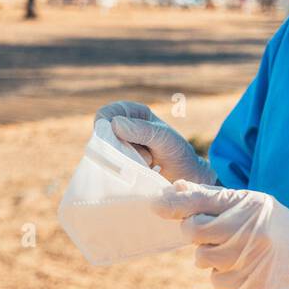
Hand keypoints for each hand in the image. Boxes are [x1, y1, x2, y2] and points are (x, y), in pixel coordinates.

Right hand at [94, 101, 217, 185]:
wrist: (185, 176)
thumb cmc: (177, 152)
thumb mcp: (164, 138)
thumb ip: (143, 130)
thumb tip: (115, 124)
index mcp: (132, 113)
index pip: (106, 113)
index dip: (106, 126)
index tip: (118, 140)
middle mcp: (123, 128)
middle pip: (103, 136)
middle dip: (122, 148)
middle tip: (146, 156)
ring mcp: (120, 147)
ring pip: (107, 153)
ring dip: (127, 161)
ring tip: (149, 163)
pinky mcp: (120, 164)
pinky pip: (111, 167)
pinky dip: (126, 171)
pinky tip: (144, 171)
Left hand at [153, 180, 288, 288]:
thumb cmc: (280, 230)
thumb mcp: (255, 206)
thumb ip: (215, 199)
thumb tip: (174, 189)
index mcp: (250, 206)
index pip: (202, 200)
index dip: (174, 202)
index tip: (157, 203)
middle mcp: (247, 231)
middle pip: (193, 231)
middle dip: (194, 231)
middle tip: (210, 232)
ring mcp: (247, 261)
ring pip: (201, 258)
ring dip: (210, 256)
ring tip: (237, 251)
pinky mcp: (246, 287)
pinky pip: (216, 280)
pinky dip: (224, 275)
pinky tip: (246, 269)